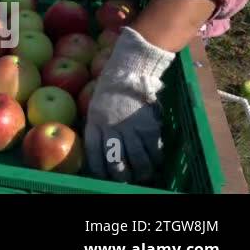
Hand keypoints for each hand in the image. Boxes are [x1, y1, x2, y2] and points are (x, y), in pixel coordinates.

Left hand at [84, 27, 175, 183]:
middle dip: (122, 176)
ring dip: (142, 171)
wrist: (129, 68)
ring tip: (144, 175)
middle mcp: (111, 128)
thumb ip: (98, 126)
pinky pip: (153, 148)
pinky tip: (156, 160)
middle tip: (127, 180)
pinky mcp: (148, 124)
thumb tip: (102, 148)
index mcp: (95, 123)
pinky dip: (156, 157)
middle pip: (116, 161)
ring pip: (137, 159)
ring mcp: (130, 127)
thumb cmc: (111, 87)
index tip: (101, 177)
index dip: (98, 169)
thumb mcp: (96, 105)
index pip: (93, 153)